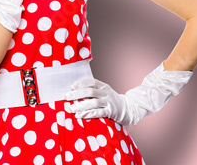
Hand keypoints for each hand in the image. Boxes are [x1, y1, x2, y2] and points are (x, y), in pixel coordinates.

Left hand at [62, 62, 192, 125]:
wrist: (130, 109)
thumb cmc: (112, 101)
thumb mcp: (104, 93)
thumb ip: (93, 92)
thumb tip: (74, 92)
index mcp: (104, 86)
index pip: (91, 81)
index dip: (81, 83)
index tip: (71, 86)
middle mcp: (106, 93)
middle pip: (90, 91)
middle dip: (76, 94)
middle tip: (66, 97)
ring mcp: (109, 102)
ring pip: (93, 102)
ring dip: (80, 105)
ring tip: (71, 108)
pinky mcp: (111, 112)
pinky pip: (98, 112)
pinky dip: (88, 114)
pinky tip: (80, 116)